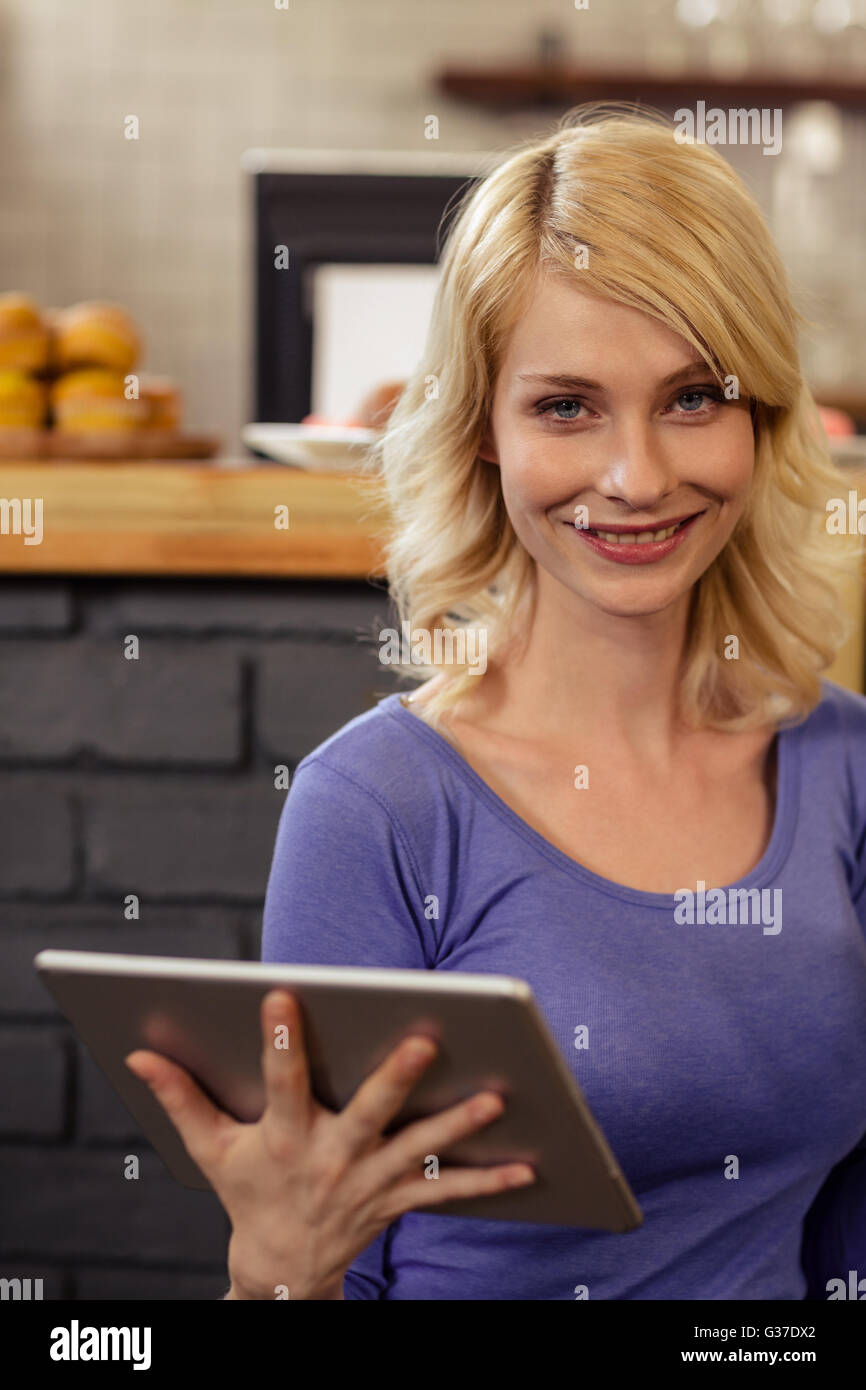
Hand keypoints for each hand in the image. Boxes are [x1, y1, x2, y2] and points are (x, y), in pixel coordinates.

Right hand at [124, 988, 534, 1299]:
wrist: (282, 1269)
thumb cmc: (247, 1192)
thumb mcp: (209, 1149)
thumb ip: (180, 1097)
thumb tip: (139, 1055)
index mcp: (284, 1136)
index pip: (279, 1080)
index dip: (278, 1038)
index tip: (283, 993)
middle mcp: (331, 1158)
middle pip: (368, 1111)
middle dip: (396, 1077)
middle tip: (427, 1040)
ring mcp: (369, 1182)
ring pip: (420, 1150)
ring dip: (458, 1126)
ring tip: (497, 1098)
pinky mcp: (396, 1201)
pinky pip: (447, 1192)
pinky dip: (487, 1180)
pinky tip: (528, 1165)